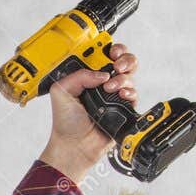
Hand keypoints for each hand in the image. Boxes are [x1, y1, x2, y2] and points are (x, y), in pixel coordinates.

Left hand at [38, 41, 139, 183]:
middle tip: (116, 66)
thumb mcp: (61, 92)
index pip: (104, 55)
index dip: (111, 49)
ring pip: (130, 75)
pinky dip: (130, 91)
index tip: (111, 52)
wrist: (75, 146)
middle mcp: (102, 83)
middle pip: (123, 61)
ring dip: (123, 77)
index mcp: (87, 76)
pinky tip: (120, 95)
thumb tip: (101, 73)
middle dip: (124, 58)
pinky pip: (134, 93)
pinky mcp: (123, 107)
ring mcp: (114, 95)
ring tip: (109, 88)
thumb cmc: (65, 122)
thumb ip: (78, 76)